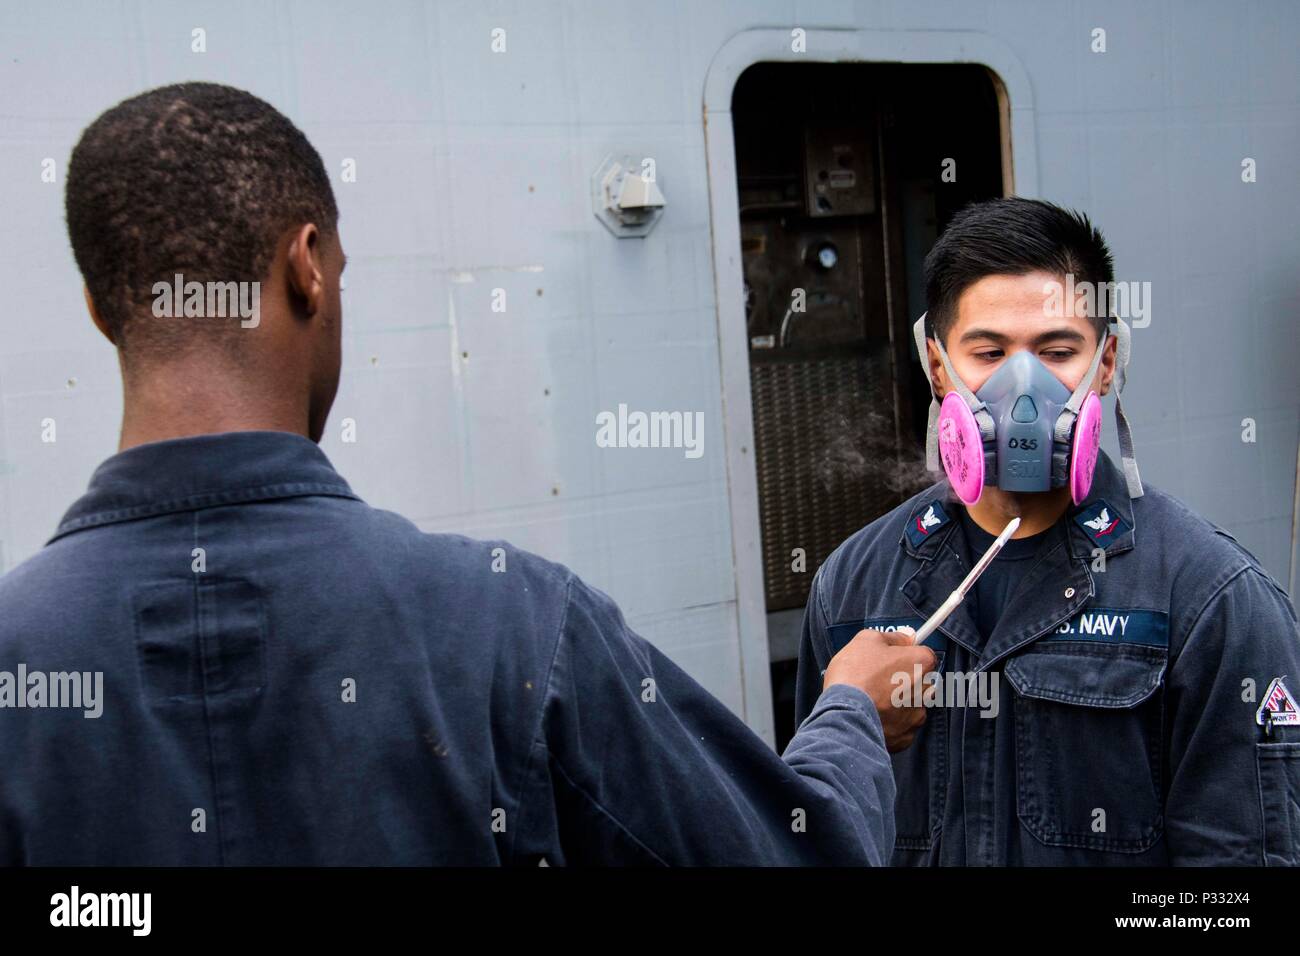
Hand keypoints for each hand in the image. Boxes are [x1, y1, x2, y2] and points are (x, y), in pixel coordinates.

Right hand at [823, 628, 936, 752]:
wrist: (843, 713)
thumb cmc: (855, 674)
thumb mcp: (867, 639)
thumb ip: (893, 637)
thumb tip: (906, 638)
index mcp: (921, 663)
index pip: (925, 654)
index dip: (908, 655)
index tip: (896, 657)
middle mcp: (925, 690)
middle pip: (922, 681)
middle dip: (905, 679)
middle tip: (880, 678)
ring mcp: (916, 715)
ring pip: (912, 704)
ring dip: (899, 701)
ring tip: (874, 699)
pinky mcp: (905, 737)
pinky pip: (903, 726)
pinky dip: (892, 721)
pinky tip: (875, 714)